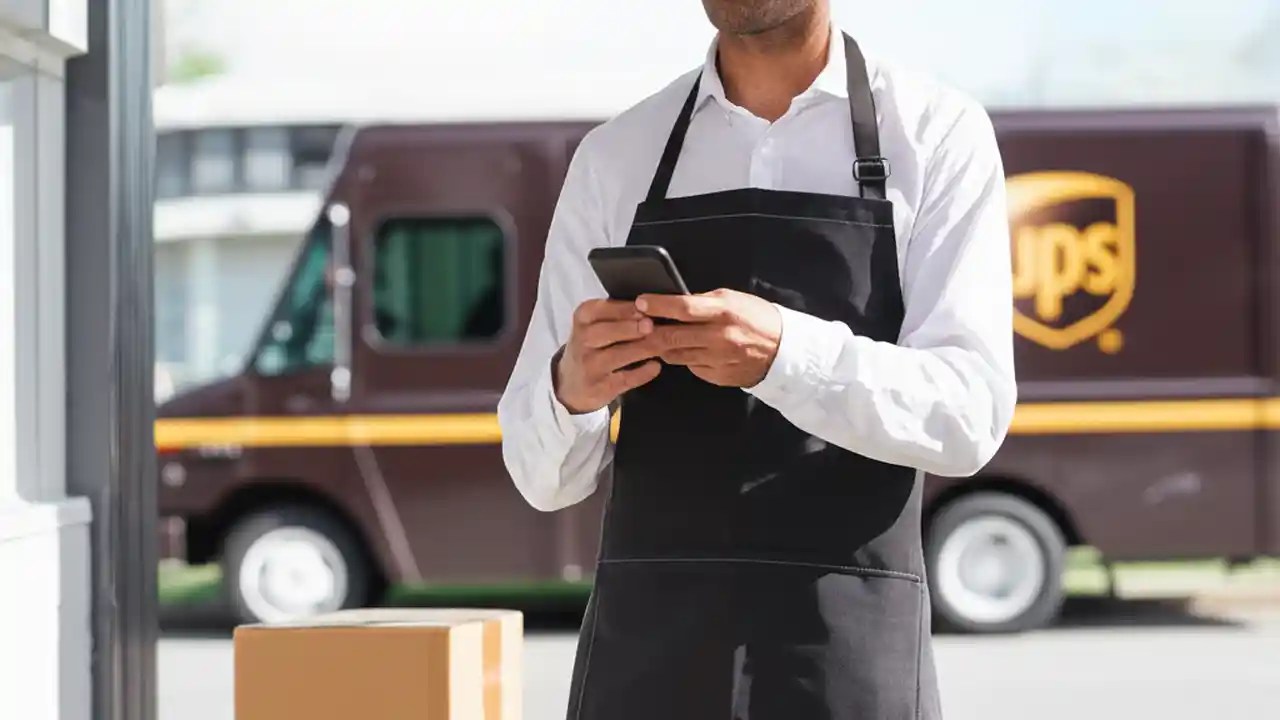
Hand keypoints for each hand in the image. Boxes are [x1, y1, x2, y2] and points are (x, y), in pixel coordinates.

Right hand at [554, 299, 661, 413]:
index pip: (601, 309)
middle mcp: (582, 341)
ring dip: (643, 348)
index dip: (624, 309)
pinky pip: (624, 379)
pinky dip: (642, 373)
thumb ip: (617, 314)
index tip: (644, 307)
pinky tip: (655, 366)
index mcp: (582, 319)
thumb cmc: (590, 347)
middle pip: (607, 332)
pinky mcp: (600, 388)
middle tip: (651, 325)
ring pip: (618, 355)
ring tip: (663, 344)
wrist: (571, 384)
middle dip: (631, 328)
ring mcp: (590, 366)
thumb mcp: (594, 325)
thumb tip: (651, 306)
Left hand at [637, 289, 781, 387]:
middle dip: (649, 331)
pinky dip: (681, 358)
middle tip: (636, 324)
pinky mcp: (716, 376)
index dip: (658, 306)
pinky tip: (682, 350)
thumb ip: (703, 301)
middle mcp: (719, 337)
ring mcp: (717, 360)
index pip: (683, 308)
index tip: (640, 302)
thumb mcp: (732, 299)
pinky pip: (689, 366)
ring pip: (675, 355)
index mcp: (724, 312)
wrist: (783, 351)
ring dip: (661, 347)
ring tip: (654, 337)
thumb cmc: (756, 318)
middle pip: (672, 336)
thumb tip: (674, 302)